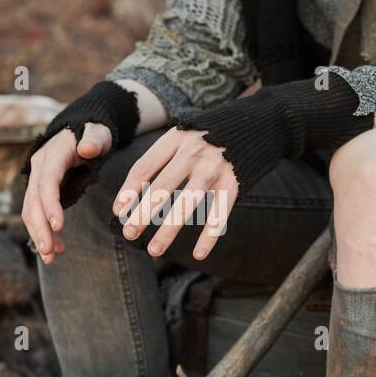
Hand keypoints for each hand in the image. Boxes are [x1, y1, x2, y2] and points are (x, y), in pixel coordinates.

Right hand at [21, 123, 111, 263]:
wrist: (82, 131)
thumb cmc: (94, 133)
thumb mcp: (99, 132)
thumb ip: (94, 139)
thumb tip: (86, 148)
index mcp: (52, 155)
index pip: (46, 182)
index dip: (50, 204)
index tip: (59, 226)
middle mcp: (39, 168)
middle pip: (33, 201)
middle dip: (40, 228)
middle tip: (49, 253)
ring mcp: (37, 180)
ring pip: (31, 211)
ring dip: (39, 235)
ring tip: (51, 258)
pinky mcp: (41, 191)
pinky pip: (37, 213)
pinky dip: (44, 231)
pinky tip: (56, 248)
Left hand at [112, 127, 238, 260]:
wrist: (256, 122)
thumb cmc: (211, 134)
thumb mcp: (184, 134)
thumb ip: (163, 157)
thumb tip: (134, 192)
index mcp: (175, 139)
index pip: (144, 168)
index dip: (129, 191)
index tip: (119, 212)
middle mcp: (193, 153)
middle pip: (161, 188)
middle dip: (142, 214)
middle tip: (129, 234)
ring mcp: (215, 168)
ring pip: (187, 204)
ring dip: (168, 230)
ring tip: (154, 250)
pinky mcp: (234, 183)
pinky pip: (219, 214)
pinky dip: (210, 236)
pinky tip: (199, 254)